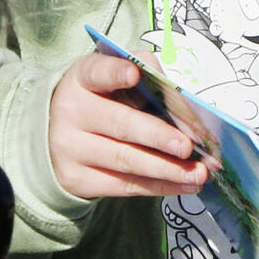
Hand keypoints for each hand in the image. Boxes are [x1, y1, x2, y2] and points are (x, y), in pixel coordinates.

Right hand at [49, 54, 210, 199]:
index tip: (135, 74)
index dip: (115, 72)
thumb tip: (183, 102)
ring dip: (167, 169)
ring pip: (126, 161)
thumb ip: (147, 76)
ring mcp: (71, 149)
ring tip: (198, 172)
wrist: (61, 134)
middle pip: (119, 124)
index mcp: (82, 78)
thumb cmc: (104, 99)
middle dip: (157, 136)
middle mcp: (71, 112)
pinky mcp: (77, 179)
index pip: (97, 72)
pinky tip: (185, 184)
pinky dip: (160, 186)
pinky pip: (125, 186)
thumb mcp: (116, 77)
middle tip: (186, 146)